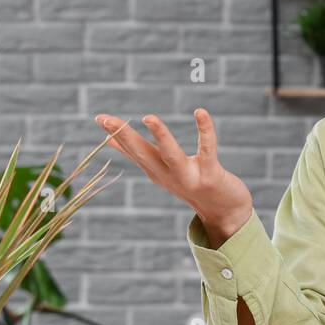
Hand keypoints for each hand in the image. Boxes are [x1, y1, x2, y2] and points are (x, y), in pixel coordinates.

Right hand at [93, 109, 252, 245]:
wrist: (225, 213)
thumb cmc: (193, 184)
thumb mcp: (162, 171)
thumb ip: (139, 155)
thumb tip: (111, 140)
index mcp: (156, 172)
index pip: (132, 151)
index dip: (116, 135)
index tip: (98, 117)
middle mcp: (169, 175)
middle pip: (143, 153)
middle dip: (124, 136)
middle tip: (105, 118)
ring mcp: (189, 176)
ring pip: (171, 154)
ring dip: (160, 136)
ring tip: (148, 117)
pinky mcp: (211, 174)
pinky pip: (207, 149)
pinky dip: (205, 130)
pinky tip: (200, 112)